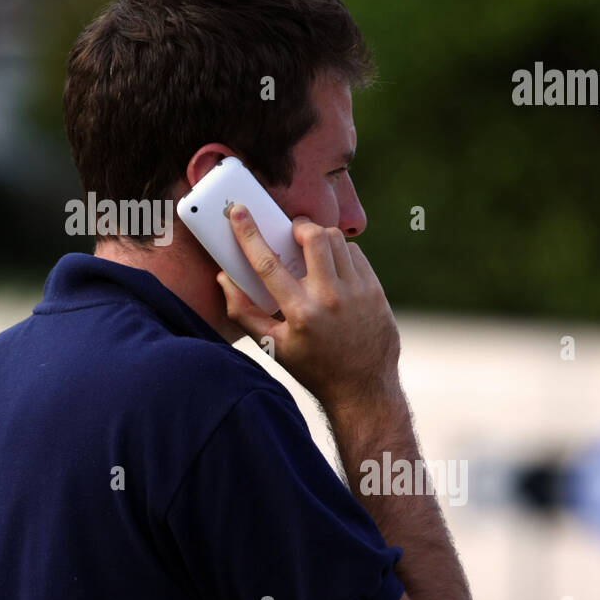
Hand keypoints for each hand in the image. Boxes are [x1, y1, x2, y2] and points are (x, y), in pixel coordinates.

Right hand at [217, 204, 401, 410]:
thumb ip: (244, 312)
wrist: (363, 387)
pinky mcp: (375, 291)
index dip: (249, 233)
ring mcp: (357, 293)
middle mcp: (330, 299)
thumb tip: (224, 280)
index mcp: (299, 314)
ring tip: (311, 251)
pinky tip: (332, 267)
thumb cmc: (313, 367)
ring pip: (337, 240)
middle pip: (313, 237)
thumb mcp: (273, 346)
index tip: (238, 212)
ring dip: (320, 238)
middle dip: (298, 226)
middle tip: (291, 232)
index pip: (268, 263)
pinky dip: (340, 253)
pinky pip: (355, 254)